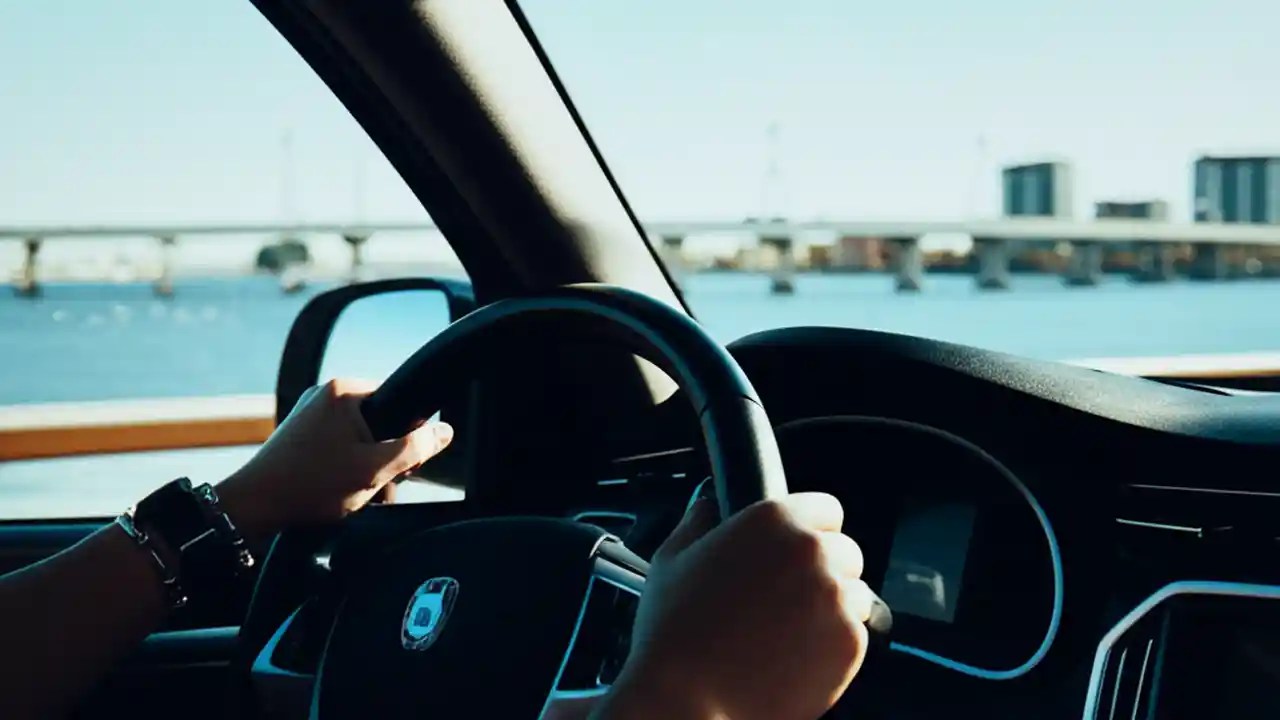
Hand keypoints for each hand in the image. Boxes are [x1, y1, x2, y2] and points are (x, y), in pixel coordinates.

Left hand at [215, 378, 452, 539]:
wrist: (253, 509)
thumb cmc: (311, 486)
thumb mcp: (375, 470)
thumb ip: (416, 449)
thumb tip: (445, 431)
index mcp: (344, 390)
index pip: (399, 403)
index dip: (407, 436)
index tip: (397, 464)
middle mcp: (324, 394)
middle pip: (380, 422)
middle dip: (383, 456)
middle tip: (373, 483)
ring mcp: (308, 414)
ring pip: (359, 438)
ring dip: (364, 466)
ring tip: (351, 490)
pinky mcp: (299, 435)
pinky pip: (338, 447)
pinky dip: (343, 468)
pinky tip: (335, 490)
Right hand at [597, 492, 873, 719]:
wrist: (688, 701)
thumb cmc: (672, 633)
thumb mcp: (671, 560)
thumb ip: (698, 521)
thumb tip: (708, 503)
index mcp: (774, 519)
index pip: (826, 508)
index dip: (810, 530)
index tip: (794, 550)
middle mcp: (813, 552)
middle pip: (845, 551)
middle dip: (824, 570)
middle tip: (785, 598)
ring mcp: (837, 598)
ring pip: (854, 593)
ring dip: (832, 607)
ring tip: (787, 632)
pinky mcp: (851, 644)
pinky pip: (856, 635)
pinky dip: (833, 645)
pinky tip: (793, 655)